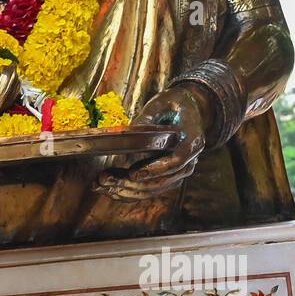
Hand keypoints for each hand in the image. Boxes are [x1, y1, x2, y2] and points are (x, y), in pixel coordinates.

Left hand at [96, 84, 212, 200]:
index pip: (175, 162)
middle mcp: (189, 161)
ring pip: (154, 189)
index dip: (154, 170)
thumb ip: (147, 117)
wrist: (189, 108)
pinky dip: (130, 192)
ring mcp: (180, 171)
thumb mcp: (161, 103)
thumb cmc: (174, 103)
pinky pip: (151, 189)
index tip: (133, 173)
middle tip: (106, 179)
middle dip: (132, 183)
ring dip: (128, 190)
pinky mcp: (169, 176)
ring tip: (102, 184)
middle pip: (162, 180)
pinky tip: (110, 189)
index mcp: (191, 142)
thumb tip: (128, 131)